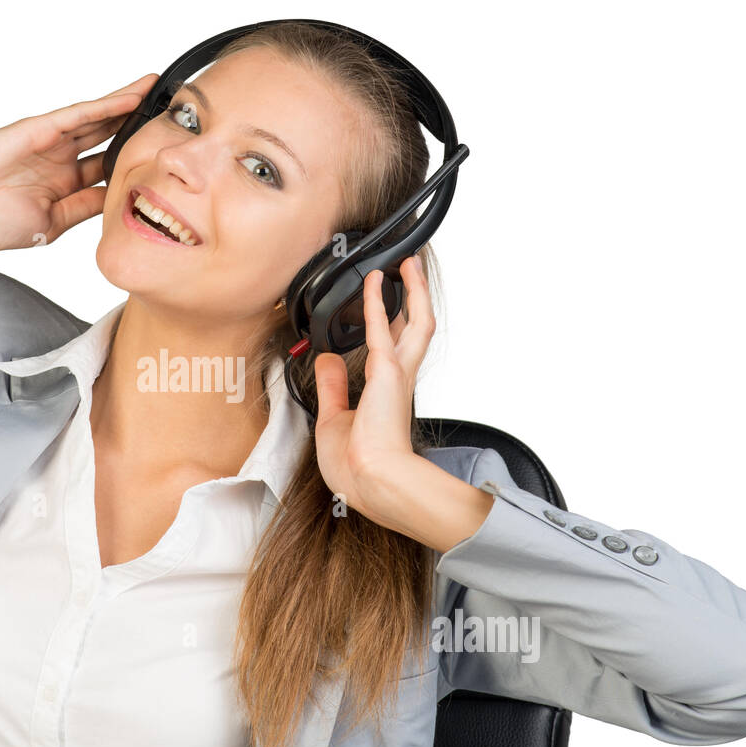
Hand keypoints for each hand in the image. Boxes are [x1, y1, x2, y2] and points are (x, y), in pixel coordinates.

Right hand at [0, 73, 158, 250]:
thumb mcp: (49, 226)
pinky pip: (84, 113)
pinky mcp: (44, 128)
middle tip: (172, 121)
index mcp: (64, 188)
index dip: (136, 168)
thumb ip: (82, 211)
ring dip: (131, 107)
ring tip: (161, 93)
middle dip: (139, 131)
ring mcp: (54, 142)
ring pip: (102, 120)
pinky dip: (110, 104)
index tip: (164, 165)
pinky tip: (135, 96)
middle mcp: (63, 161)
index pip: (109, 174)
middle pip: (111, 140)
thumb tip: (117, 206)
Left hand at [312, 254, 434, 529]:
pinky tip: (373, 281)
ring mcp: (396, 375)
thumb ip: (332, 386)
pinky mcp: (386, 373)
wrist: (368, 481)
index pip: (397, 351)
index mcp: (387, 395)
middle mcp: (398, 381)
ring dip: (413, 291)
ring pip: (416, 323)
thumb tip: (327, 359)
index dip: (397, 326)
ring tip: (407, 266)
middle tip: (412, 274)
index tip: (393, 307)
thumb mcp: (333, 419)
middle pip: (417, 330)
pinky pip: (382, 328)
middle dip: (417, 300)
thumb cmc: (354, 465)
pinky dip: (377, 302)